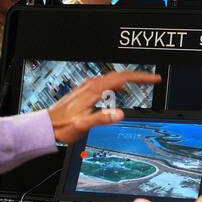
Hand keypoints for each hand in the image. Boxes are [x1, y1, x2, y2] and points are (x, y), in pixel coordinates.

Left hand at [46, 70, 161, 144]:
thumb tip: (121, 113)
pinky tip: (120, 89)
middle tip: (153, 80)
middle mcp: (91, 85)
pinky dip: (118, 83)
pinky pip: (106, 82)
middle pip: (120, 74)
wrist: (47, 126)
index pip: (123, 78)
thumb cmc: (63, 126)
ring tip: (141, 83)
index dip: (141, 77)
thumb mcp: (84, 125)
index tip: (154, 79)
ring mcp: (87, 86)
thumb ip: (102, 119)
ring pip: (113, 77)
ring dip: (129, 78)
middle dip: (139, 76)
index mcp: (94, 90)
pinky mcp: (85, 91)